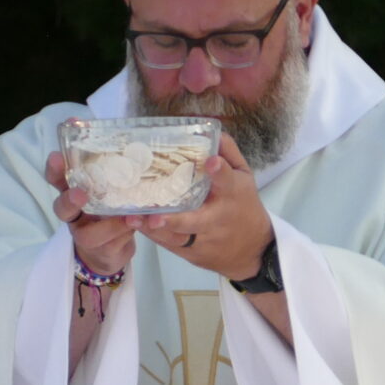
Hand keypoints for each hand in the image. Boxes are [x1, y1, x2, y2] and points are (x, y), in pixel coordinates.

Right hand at [46, 149, 137, 278]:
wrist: (111, 250)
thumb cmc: (109, 211)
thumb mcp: (111, 189)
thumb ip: (116, 172)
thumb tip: (131, 147)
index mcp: (74, 194)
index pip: (56, 180)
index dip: (54, 169)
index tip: (57, 156)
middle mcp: (75, 216)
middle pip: (62, 209)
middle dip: (70, 201)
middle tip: (80, 194)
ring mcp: (86, 236)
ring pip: (91, 234)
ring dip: (112, 225)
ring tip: (132, 217)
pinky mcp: (104, 251)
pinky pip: (114, 245)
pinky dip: (132, 233)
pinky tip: (149, 222)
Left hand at [137, 134, 274, 280]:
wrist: (251, 250)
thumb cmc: (244, 205)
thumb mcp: (244, 177)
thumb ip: (229, 153)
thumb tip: (213, 131)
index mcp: (232, 195)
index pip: (227, 181)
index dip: (219, 171)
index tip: (210, 162)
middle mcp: (217, 218)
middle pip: (195, 220)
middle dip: (176, 219)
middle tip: (156, 215)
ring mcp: (203, 238)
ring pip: (176, 236)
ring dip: (154, 229)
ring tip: (133, 218)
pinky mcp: (191, 252)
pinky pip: (169, 245)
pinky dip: (153, 236)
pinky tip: (136, 224)